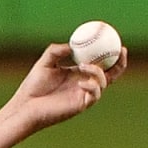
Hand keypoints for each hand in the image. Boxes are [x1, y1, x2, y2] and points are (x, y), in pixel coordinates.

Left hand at [0, 43, 128, 135]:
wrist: (25, 105)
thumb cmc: (33, 86)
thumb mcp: (45, 62)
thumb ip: (57, 50)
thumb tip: (72, 44)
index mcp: (78, 73)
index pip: (99, 63)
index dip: (110, 54)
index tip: (116, 41)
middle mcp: (84, 84)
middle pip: (110, 75)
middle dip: (120, 63)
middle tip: (121, 51)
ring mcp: (83, 95)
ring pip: (103, 83)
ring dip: (97, 72)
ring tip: (83, 66)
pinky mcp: (80, 106)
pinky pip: (94, 96)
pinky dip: (92, 87)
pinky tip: (82, 82)